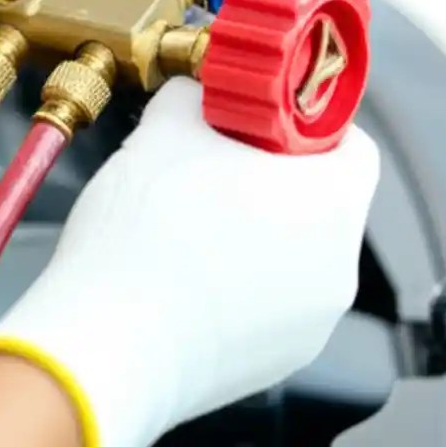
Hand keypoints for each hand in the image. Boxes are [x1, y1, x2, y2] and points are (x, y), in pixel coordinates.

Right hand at [0, 78, 378, 446]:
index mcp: (330, 199)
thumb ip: (194, 94)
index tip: (246, 116)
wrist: (102, 342)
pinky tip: (170, 267)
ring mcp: (306, 320)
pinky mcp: (270, 357)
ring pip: (281, 249)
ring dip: (237, 228)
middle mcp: (335, 264)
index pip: (343, 136)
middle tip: (199, 163)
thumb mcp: (163, 130)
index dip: (289, 118)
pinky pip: (257, 298)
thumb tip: (196, 89)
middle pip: (310, 195)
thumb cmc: (139, 244)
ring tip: (173, 220)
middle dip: (255, 174)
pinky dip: (223, 277)